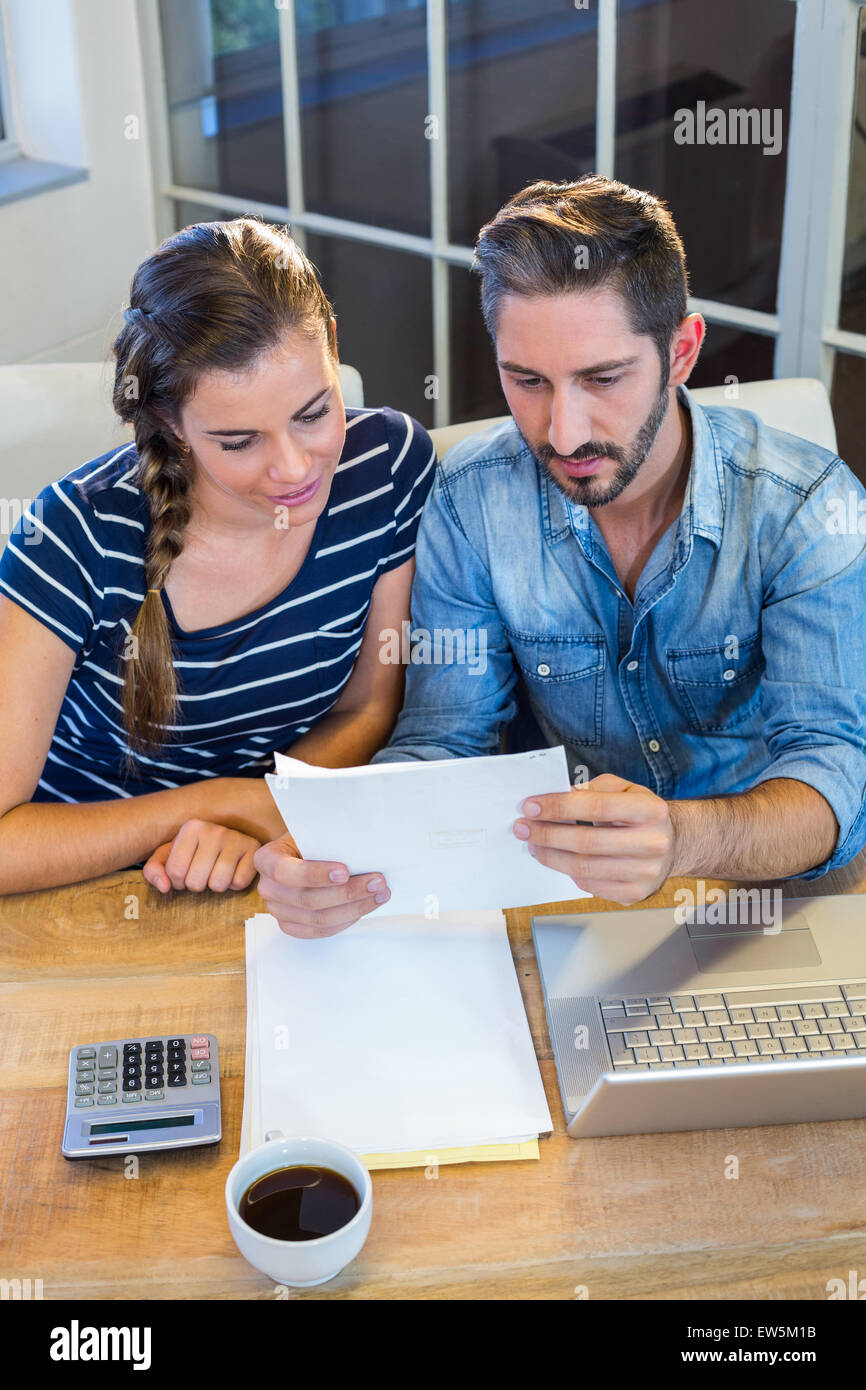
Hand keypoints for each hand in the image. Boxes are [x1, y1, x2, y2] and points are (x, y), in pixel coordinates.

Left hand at [143, 819, 260, 893]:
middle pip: (195, 881)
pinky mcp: (254, 850)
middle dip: (196, 885)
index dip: (177, 882)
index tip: (185, 873)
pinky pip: (239, 883)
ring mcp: (237, 838)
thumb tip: (164, 887)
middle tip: (202, 874)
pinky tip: (233, 871)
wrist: (230, 840)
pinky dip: (235, 884)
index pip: (175, 872)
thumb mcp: (169, 856)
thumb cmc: (195, 851)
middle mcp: (214, 830)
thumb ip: (154, 871)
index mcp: (191, 827)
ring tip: (216, 873)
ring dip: (215, 886)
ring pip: (218, 884)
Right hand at [253, 835, 389, 937]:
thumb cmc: (312, 840)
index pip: (285, 872)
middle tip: (377, 882)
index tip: (346, 870)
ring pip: (318, 919)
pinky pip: (320, 931)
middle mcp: (267, 887)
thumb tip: (360, 850)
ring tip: (380, 894)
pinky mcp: (292, 926)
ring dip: (354, 908)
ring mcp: (277, 910)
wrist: (305, 853)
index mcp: (266, 859)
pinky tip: (364, 907)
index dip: (315, 874)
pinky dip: (346, 920)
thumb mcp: (313, 832)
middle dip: (347, 892)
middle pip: (307, 899)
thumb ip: (327, 841)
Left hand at [512, 772, 677, 904]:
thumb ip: (594, 789)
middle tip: (523, 827)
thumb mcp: (625, 790)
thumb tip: (559, 796)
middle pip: (586, 841)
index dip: (558, 807)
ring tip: (534, 844)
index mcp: (650, 810)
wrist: (672, 845)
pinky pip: (589, 885)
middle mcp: (652, 843)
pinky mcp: (634, 893)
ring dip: (550, 855)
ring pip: (583, 868)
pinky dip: (567, 871)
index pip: (596, 807)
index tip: (531, 806)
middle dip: (547, 833)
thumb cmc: (642, 816)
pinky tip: (556, 858)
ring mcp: (645, 872)